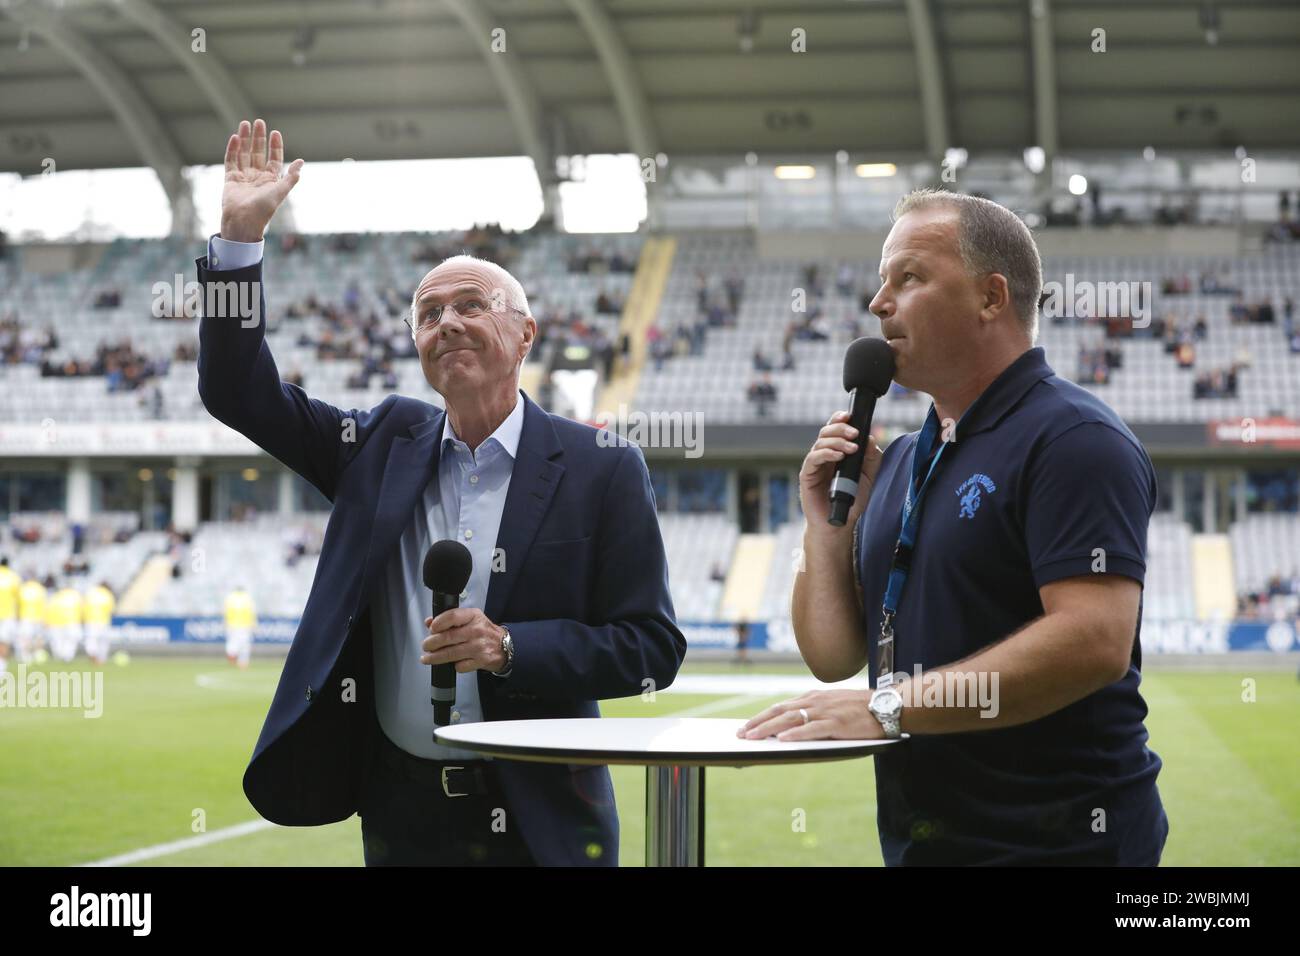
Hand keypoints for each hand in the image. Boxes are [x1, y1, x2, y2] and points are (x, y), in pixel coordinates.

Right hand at [220, 119, 302, 242]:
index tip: (275, 132)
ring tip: (245, 124)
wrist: (243, 222)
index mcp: (271, 180)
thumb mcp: (280, 192)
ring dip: (245, 139)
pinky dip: (232, 149)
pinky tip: (235, 138)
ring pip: (244, 154)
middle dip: (259, 138)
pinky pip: (231, 160)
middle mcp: (258, 177)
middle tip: (258, 122)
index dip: (275, 146)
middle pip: (258, 153)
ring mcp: (244, 177)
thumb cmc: (264, 210)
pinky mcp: (230, 179)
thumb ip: (290, 177)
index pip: (274, 158)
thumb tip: (301, 163)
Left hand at [421, 607, 507, 673]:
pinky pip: (460, 666)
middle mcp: (477, 630)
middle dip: (432, 643)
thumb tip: (429, 622)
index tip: (431, 629)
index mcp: (473, 616)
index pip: (452, 616)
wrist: (505, 646)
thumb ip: (450, 619)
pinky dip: (453, 666)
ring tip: (427, 658)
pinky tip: (452, 663)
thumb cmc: (484, 631)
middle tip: (425, 646)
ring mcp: (479, 647)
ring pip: (451, 653)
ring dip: (435, 657)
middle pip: (448, 637)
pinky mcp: (481, 661)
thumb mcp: (470, 618)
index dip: (438, 623)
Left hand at [736, 690, 883, 740]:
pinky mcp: (837, 724)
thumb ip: (814, 711)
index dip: (761, 716)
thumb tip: (793, 725)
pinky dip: (796, 734)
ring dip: (768, 729)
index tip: (746, 726)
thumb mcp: (832, 704)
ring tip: (753, 738)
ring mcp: (825, 712)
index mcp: (812, 697)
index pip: (780, 706)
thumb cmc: (860, 708)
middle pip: (779, 712)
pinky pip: (812, 729)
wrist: (886, 705)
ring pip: (790, 720)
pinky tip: (783, 740)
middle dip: (757, 723)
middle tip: (741, 734)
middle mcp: (815, 702)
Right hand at [798, 410, 882, 532]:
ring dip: (837, 442)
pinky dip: (827, 453)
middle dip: (840, 428)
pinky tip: (839, 456)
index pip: (835, 429)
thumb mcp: (868, 477)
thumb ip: (872, 458)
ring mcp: (814, 465)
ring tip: (851, 449)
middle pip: (826, 431)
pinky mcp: (807, 475)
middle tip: (854, 433)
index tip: (851, 416)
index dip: (840, 419)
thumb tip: (870, 439)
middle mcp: (823, 455)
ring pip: (820, 442)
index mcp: (836, 452)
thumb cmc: (852, 500)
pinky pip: (814, 458)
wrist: (839, 523)